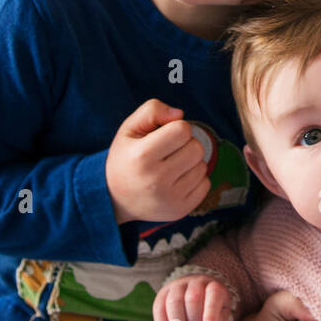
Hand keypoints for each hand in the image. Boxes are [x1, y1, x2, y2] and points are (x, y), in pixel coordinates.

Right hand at [105, 99, 208, 223]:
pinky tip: (177, 180)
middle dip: (186, 144)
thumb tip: (180, 114)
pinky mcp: (180, 210)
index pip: (182, 130)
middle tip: (169, 151)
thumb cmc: (126, 157)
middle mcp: (156, 180)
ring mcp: (170, 198)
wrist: (115, 198)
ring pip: (203, 166)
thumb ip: (152, 110)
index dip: (176, 128)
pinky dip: (195, 179)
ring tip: (171, 166)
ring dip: (191, 162)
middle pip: (197, 148)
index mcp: (142, 156)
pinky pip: (206, 184)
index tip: (164, 136)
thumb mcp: (129, 128)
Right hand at [153, 275, 230, 320]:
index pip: (214, 293)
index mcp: (213, 286)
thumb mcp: (221, 317)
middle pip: (192, 299)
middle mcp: (195, 282)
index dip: (211, 310)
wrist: (197, 298)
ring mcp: (177, 285)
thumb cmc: (211, 312)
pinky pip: (158, 308)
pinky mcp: (163, 293)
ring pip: (174, 302)